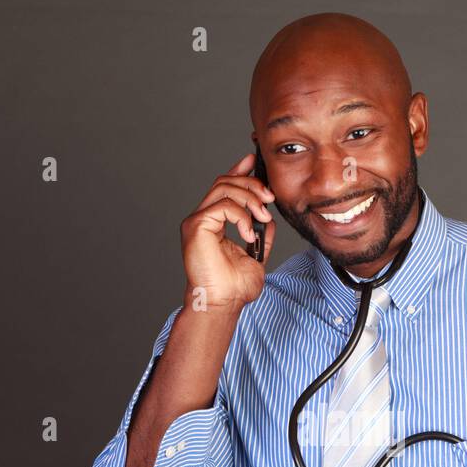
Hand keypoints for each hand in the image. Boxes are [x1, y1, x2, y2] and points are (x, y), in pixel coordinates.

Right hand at [180, 151, 275, 311]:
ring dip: (249, 197)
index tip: (255, 162)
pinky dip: (241, 216)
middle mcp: (202, 219)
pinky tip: (248, 234)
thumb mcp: (256, 256)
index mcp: (213, 223)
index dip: (239, 171)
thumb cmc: (234, 288)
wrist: (223, 304)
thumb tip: (268, 220)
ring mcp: (197, 221)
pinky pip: (222, 205)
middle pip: (224, 181)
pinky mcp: (196, 226)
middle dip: (251, 184)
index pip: (224, 187)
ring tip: (262, 216)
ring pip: (223, 187)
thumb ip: (260, 235)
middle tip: (270, 198)